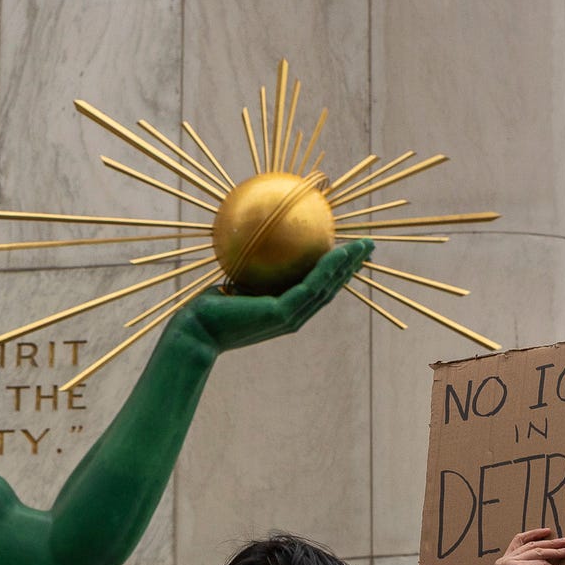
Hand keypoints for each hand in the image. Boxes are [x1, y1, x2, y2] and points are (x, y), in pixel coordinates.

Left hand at [177, 240, 372, 353]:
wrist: (197, 330)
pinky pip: (310, 285)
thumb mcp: (236, 280)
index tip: (350, 252)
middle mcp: (293, 316)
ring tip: (363, 247)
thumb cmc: (209, 307)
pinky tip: (338, 250)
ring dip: (347, 266)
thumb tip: (257, 235)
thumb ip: (252, 265)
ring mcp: (289, 317)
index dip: (337, 272)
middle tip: (368, 248)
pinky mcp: (282, 314)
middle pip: (331, 289)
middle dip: (351, 268)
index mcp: (285, 310)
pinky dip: (327, 268)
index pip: (318, 289)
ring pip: (327, 287)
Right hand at [493, 527, 564, 564]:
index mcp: (504, 561)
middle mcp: (506, 560)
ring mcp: (511, 564)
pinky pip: (542, 564)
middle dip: (551, 542)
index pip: (518, 540)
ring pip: (539, 552)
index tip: (547, 532)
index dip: (533, 534)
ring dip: (557, 551)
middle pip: (532, 545)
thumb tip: (548, 554)